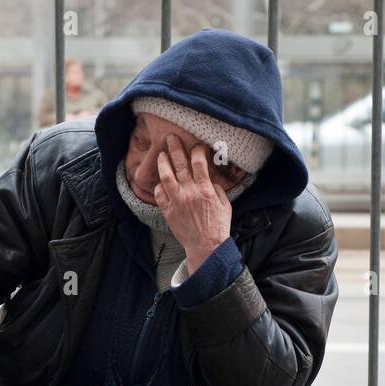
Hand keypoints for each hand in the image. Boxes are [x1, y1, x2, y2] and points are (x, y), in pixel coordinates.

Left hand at [155, 134, 230, 272]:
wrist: (206, 247)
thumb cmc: (218, 226)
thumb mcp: (225, 204)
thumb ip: (216, 188)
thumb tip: (208, 178)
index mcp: (205, 190)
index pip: (198, 163)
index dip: (197, 150)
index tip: (196, 145)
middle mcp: (189, 193)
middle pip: (180, 164)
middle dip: (175, 148)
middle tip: (171, 138)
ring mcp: (177, 202)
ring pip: (165, 176)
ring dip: (163, 163)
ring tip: (162, 155)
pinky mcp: (168, 211)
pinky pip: (159, 194)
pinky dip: (159, 186)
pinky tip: (162, 182)